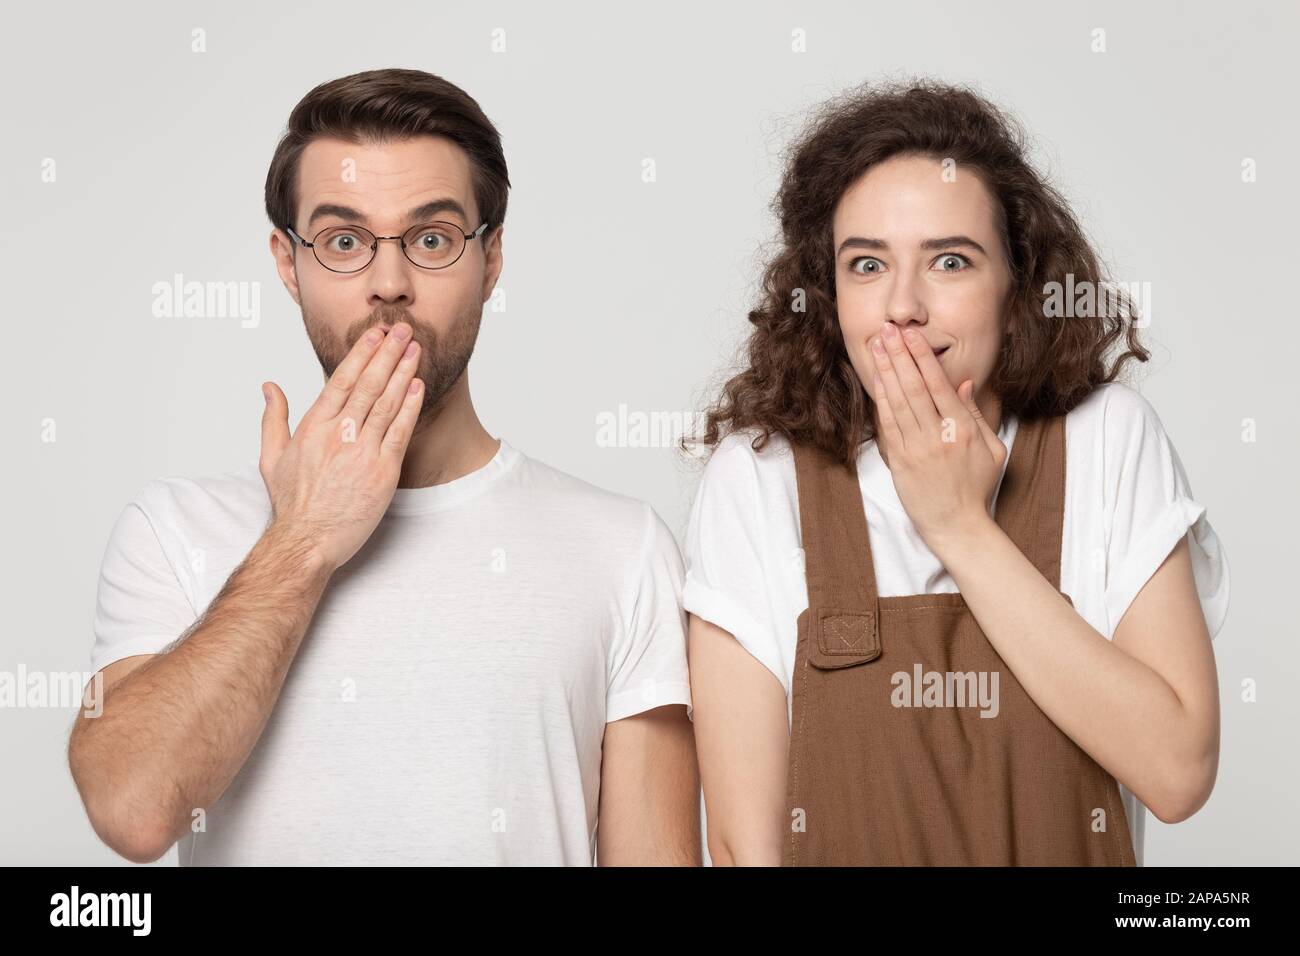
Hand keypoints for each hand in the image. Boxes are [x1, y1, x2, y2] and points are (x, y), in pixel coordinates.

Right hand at [259, 321, 423, 572]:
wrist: (308, 541)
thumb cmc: (292, 503)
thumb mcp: (271, 457)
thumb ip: (273, 417)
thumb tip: (269, 386)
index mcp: (313, 427)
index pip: (341, 380)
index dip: (361, 354)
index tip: (374, 334)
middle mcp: (338, 435)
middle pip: (368, 384)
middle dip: (387, 353)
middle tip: (402, 329)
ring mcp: (361, 452)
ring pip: (386, 403)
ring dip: (403, 373)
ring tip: (415, 349)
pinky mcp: (382, 472)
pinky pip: (399, 432)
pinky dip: (409, 407)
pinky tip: (418, 386)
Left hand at [868, 323, 1005, 549]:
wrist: (957, 525)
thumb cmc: (977, 487)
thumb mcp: (992, 449)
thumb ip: (976, 414)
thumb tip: (962, 382)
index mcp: (963, 430)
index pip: (939, 385)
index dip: (922, 357)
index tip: (912, 335)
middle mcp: (938, 437)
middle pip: (914, 387)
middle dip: (900, 355)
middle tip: (889, 329)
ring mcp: (916, 450)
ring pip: (898, 402)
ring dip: (886, 371)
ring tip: (878, 346)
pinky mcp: (900, 462)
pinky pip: (888, 426)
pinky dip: (880, 400)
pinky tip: (876, 381)